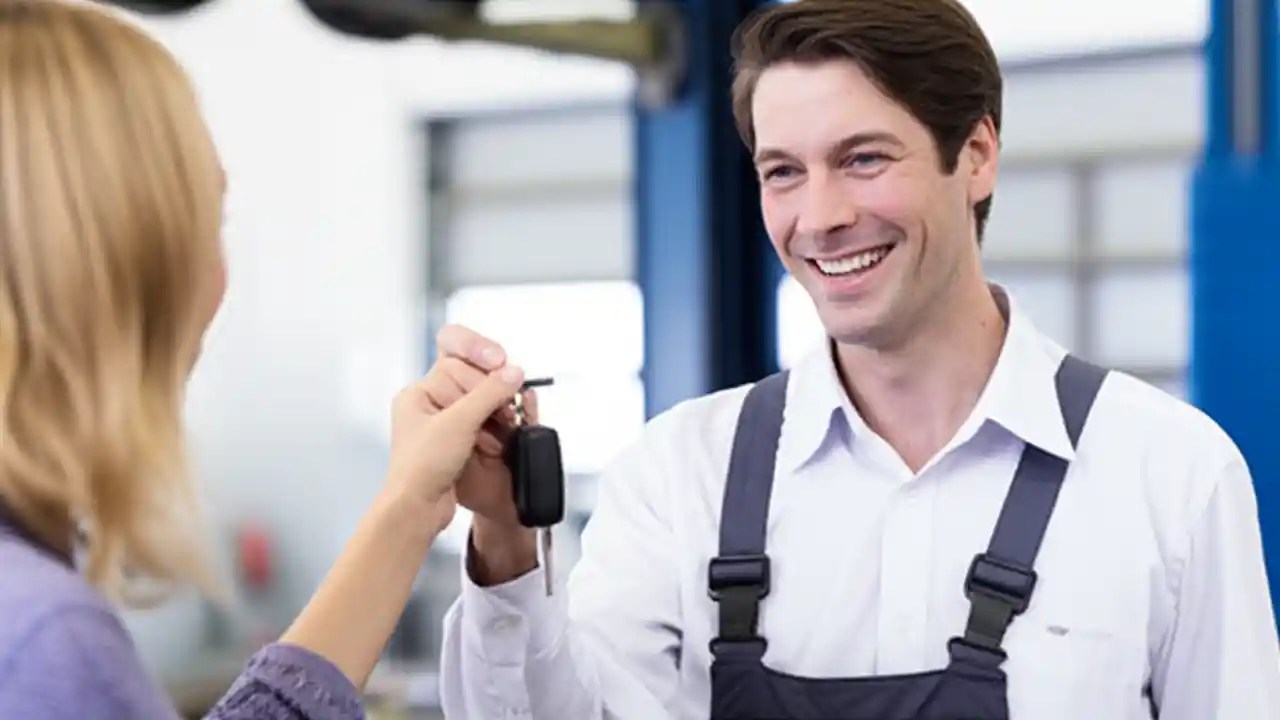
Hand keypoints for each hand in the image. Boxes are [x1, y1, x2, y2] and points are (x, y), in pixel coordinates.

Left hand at [426, 324, 539, 583]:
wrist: (419, 510)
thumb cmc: (419, 471)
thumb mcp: (457, 424)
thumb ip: (488, 393)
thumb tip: (512, 372)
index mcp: (420, 393)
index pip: (456, 359)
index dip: (480, 357)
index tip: (501, 362)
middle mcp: (432, 404)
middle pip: (474, 377)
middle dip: (494, 388)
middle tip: (508, 401)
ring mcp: (449, 423)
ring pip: (485, 399)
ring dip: (500, 406)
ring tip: (509, 417)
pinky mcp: (463, 441)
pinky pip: (488, 420)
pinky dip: (501, 423)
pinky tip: (510, 427)